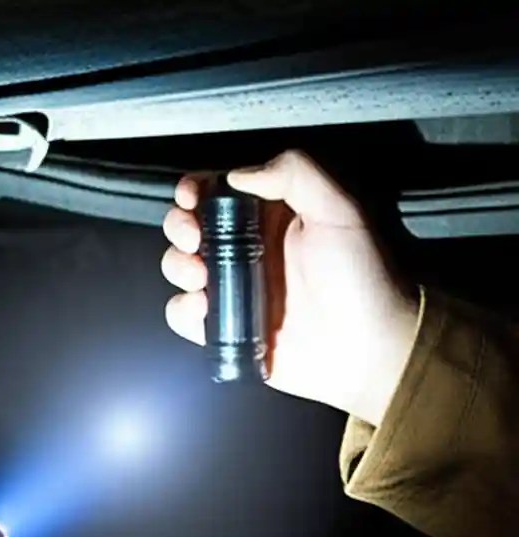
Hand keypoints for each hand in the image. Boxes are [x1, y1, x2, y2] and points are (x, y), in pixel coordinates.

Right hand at [161, 150, 418, 425]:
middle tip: (194, 240)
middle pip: (188, 226)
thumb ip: (296, 174)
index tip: (191, 199)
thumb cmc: (362, 277)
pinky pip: (183, 314)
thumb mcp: (340, 211)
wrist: (370, 349)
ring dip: (178, 267)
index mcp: (270, 215)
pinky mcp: (224, 327)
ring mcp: (232, 289)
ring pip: (179, 267)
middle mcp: (245, 248)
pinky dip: (183, 310)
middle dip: (180, 228)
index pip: (217, 191)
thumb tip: (236, 174)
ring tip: (202, 278)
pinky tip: (204, 309)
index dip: (195, 189)